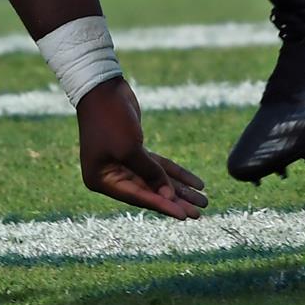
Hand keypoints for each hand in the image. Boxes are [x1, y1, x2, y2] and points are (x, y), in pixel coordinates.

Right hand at [76, 78, 207, 219]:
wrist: (103, 87)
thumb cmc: (111, 120)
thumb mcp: (130, 149)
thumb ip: (150, 173)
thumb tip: (169, 196)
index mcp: (102, 180)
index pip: (138, 197)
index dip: (163, 206)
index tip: (185, 216)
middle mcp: (111, 174)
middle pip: (150, 191)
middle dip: (176, 200)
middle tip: (199, 211)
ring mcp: (123, 162)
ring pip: (157, 180)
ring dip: (180, 189)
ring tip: (203, 200)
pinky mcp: (135, 149)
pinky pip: (159, 166)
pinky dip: (176, 172)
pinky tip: (195, 182)